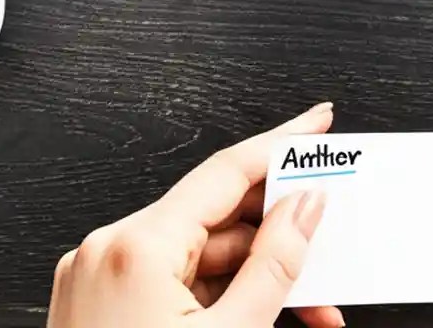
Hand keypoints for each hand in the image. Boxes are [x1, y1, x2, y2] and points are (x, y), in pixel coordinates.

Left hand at [47, 103, 344, 327]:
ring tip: (310, 308)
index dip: (282, 143)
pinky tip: (266, 314)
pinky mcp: (103, 303)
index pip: (225, 172)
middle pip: (215, 216)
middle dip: (281, 235)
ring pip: (200, 253)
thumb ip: (276, 264)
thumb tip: (304, 209)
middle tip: (332, 240)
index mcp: (134, 246)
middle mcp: (109, 251)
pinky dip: (223, 294)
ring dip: (259, 275)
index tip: (318, 124)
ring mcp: (101, 278)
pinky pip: (176, 280)